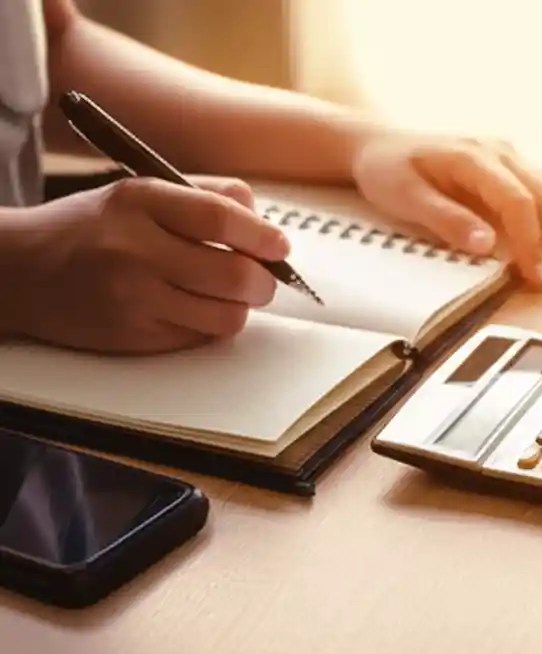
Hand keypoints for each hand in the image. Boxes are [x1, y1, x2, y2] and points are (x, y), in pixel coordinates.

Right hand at [7, 177, 289, 353]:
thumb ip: (203, 195)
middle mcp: (134, 250)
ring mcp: (133, 298)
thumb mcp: (136, 192)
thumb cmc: (90, 229)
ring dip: (240, 307)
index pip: (221, 217)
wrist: (17, 272)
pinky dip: (208, 325)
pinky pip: (199, 337)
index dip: (263, 235)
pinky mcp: (132, 337)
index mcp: (138, 201)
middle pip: (235, 275)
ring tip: (227, 294)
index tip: (280, 245)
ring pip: (226, 316)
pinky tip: (191, 308)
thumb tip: (264, 221)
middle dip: (264, 281)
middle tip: (263, 278)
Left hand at [351, 132, 541, 287]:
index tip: (535, 276)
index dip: (531, 241)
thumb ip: (445, 219)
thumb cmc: (389, 169)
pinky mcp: (516, 167)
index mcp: (473, 157)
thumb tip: (485, 244)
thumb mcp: (404, 196)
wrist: (380, 144)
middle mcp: (501, 152)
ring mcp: (512, 157)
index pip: (517, 200)